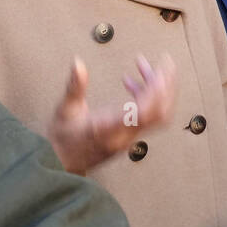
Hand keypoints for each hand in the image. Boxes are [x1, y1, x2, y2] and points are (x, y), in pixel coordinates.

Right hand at [49, 54, 176, 175]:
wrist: (60, 164)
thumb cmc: (62, 140)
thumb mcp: (65, 111)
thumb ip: (74, 87)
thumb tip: (77, 64)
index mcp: (110, 129)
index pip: (143, 111)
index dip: (156, 90)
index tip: (159, 69)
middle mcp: (125, 135)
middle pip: (159, 112)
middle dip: (166, 86)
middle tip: (165, 62)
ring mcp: (129, 136)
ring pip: (155, 113)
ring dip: (156, 88)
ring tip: (143, 65)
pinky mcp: (128, 134)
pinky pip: (146, 115)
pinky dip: (145, 96)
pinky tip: (130, 81)